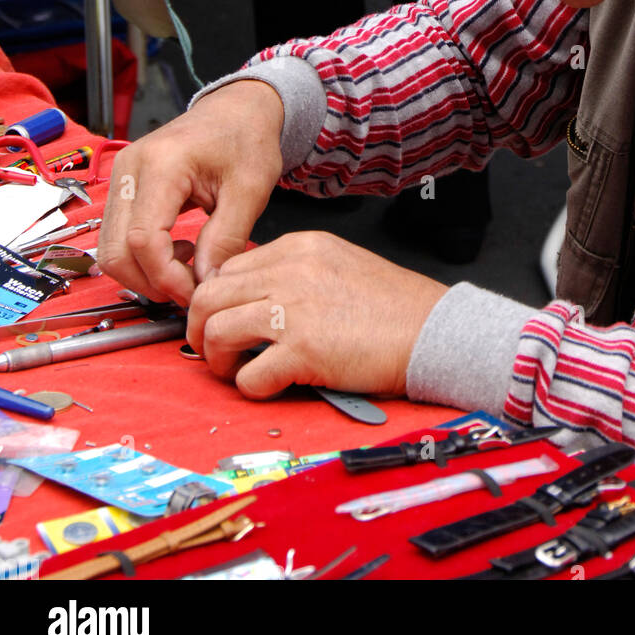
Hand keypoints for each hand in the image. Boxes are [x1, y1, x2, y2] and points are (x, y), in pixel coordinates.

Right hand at [99, 80, 285, 306]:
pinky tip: (179, 250)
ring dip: (145, 273)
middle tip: (192, 288)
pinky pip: (118, 236)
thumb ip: (227, 239)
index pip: (144, 239)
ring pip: (110, 249)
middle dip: (152, 282)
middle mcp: (130, 168)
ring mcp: (121, 177)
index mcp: (162, 164)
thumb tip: (206, 282)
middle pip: (116, 251)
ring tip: (190, 266)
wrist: (237, 110)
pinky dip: (142, 257)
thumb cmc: (246, 139)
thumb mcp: (250, 190)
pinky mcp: (123, 187)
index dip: (168, 276)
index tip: (198, 291)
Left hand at [187, 231, 448, 397]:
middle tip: (212, 349)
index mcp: (299, 247)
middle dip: (200, 327)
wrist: (434, 329)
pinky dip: (250, 387)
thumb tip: (254, 295)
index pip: (228, 266)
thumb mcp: (338, 263)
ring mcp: (295, 310)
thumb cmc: (393, 305)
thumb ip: (295, 271)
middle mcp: (290, 271)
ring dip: (217, 358)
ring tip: (235, 369)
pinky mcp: (305, 351)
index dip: (216, 298)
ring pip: (216, 331)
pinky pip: (248, 376)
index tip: (221, 318)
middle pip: (209, 295)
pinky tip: (270, 386)